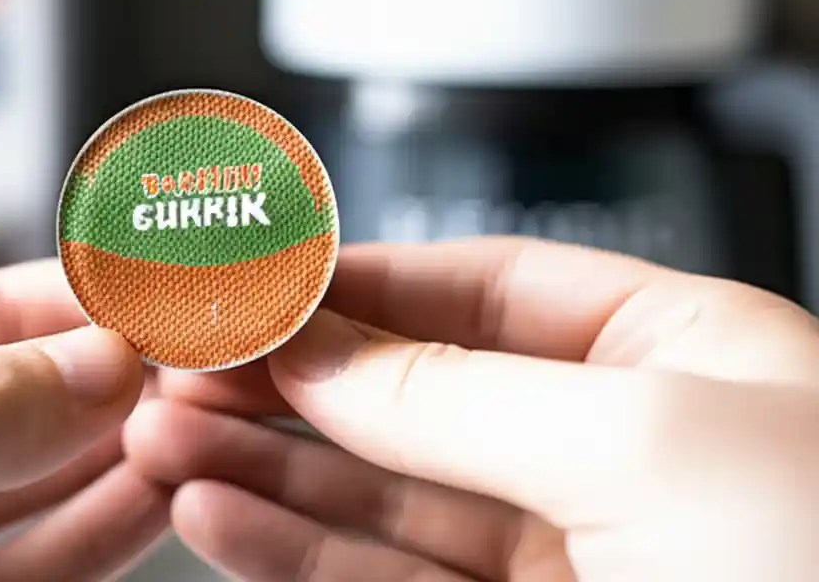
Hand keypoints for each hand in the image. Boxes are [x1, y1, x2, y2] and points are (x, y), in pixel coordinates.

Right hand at [127, 239, 818, 580]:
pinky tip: (221, 519)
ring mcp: (567, 557)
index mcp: (677, 356)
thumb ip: (456, 390)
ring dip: (266, 468)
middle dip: (287, 382)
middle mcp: (614, 452)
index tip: (248, 286)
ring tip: (163, 442)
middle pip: (410, 396)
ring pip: (382, 498)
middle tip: (177, 368)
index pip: (480, 291)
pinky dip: (296, 553)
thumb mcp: (644, 444)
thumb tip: (317, 340)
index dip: (356, 285)